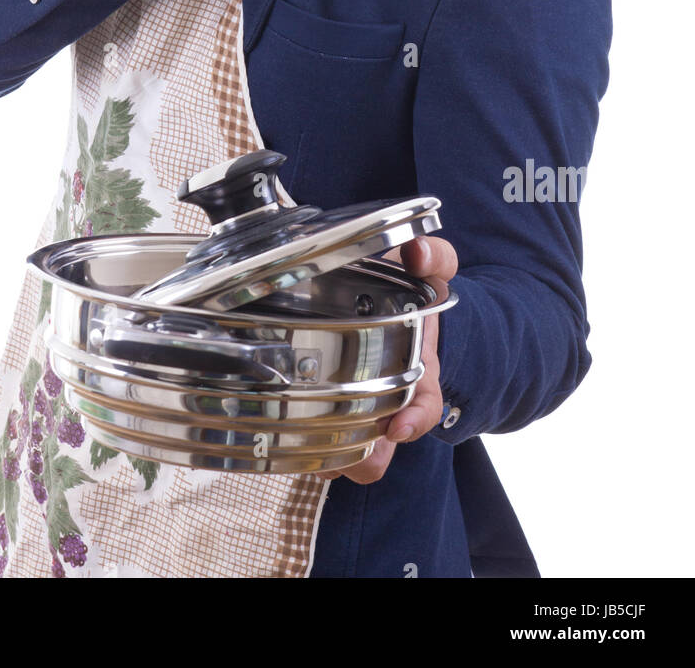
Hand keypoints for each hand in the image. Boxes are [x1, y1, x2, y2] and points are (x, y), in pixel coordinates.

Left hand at [318, 234, 458, 484]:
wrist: (384, 303)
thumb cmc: (404, 294)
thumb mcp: (427, 271)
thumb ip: (434, 257)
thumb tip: (419, 252)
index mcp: (417, 374)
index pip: (423, 410)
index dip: (414, 422)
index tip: (399, 427)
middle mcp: (387, 403)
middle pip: (378, 454)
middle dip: (362, 456)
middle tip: (338, 442)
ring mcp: (354, 413)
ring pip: (342, 458)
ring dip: (326, 457)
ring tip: (300, 441)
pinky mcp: (320, 413)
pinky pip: (311, 448)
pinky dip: (298, 447)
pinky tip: (276, 428)